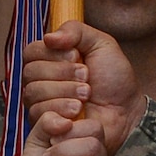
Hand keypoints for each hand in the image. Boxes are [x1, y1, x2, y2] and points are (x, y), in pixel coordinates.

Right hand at [22, 22, 144, 154]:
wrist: (125, 111)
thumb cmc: (114, 79)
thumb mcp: (101, 44)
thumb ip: (76, 31)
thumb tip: (48, 37)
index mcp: (51, 59)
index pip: (31, 51)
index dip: (52, 54)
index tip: (77, 56)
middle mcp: (41, 80)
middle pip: (31, 71)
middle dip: (63, 73)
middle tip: (86, 78)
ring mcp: (41, 103)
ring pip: (34, 92)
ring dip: (65, 91)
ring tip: (86, 95)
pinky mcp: (45, 124)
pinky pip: (39, 112)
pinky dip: (62, 108)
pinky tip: (78, 111)